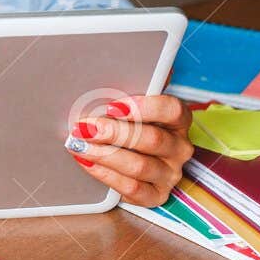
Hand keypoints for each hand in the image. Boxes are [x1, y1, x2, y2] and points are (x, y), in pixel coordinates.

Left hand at [67, 94, 193, 207]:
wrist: (125, 157)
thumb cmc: (127, 124)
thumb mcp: (130, 104)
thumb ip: (130, 86)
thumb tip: (122, 64)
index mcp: (178, 121)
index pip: (172, 110)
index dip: (143, 108)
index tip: (113, 106)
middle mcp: (179, 148)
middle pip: (152, 139)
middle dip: (114, 133)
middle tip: (85, 127)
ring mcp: (170, 174)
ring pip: (140, 166)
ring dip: (105, 154)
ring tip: (79, 145)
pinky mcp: (156, 195)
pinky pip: (132, 188)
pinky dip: (106, 175)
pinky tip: (87, 162)